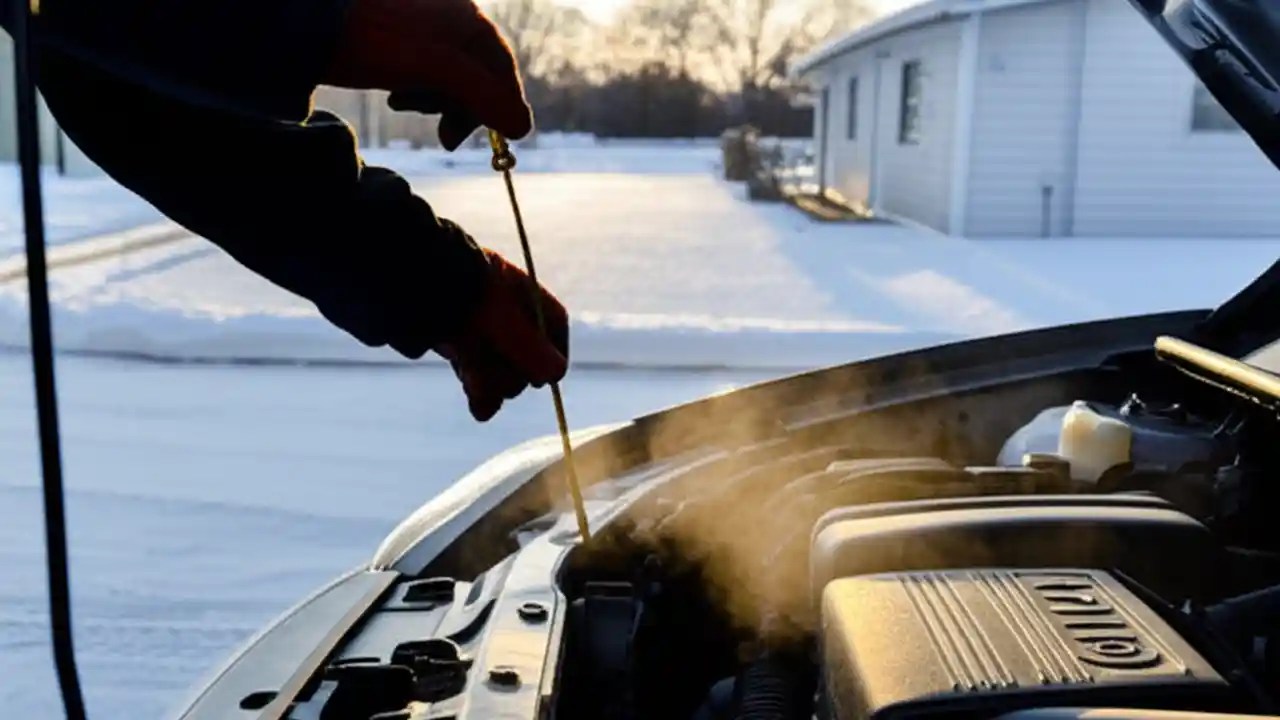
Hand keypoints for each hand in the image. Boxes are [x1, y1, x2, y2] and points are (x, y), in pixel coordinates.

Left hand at [325, 0, 532, 148]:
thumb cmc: (372, 37)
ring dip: (435, 102)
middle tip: (445, 139)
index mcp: (466, 18)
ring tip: (403, 104)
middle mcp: (450, 20)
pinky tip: (394, 96)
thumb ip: (481, 96)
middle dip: (463, 109)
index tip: (499, 141)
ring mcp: (423, 29)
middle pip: (476, 76)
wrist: (303, 20)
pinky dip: (416, 91)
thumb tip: (523, 129)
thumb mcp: (434, 68)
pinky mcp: (398, 41)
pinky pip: (423, 74)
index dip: (503, 108)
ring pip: (448, 78)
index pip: (501, 70)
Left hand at [437, 249, 568, 421]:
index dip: (553, 353)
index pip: (553, 323)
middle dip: (512, 375)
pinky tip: (479, 409)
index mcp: (520, 290)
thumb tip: (555, 374)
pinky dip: (479, 391)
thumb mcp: (504, 324)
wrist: (410, 288)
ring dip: (493, 384)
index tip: (548, 379)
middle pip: (525, 352)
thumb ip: (532, 350)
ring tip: (476, 388)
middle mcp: (503, 306)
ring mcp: (479, 325)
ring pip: (499, 366)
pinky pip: (477, 371)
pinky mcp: (456, 341)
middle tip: (503, 387)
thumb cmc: (466, 300)